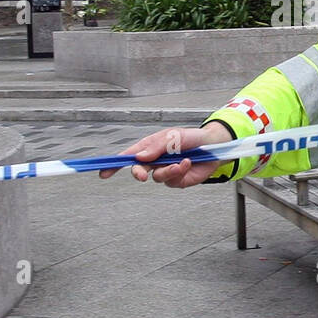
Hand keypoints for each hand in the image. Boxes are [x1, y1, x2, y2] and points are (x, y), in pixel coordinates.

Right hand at [98, 122, 233, 187]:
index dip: (115, 164)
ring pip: (156, 177)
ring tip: (181, 162)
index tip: (103, 171)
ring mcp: (165, 171)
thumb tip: (140, 157)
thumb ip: (156, 147)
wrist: (213, 146)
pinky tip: (188, 164)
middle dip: (138, 173)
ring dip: (167, 171)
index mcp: (150, 147)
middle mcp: (155, 160)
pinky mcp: (177, 180)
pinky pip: (172, 180)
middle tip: (141, 175)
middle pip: (137, 170)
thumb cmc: (191, 138)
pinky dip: (179, 172)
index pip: (128, 155)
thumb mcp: (173, 136)